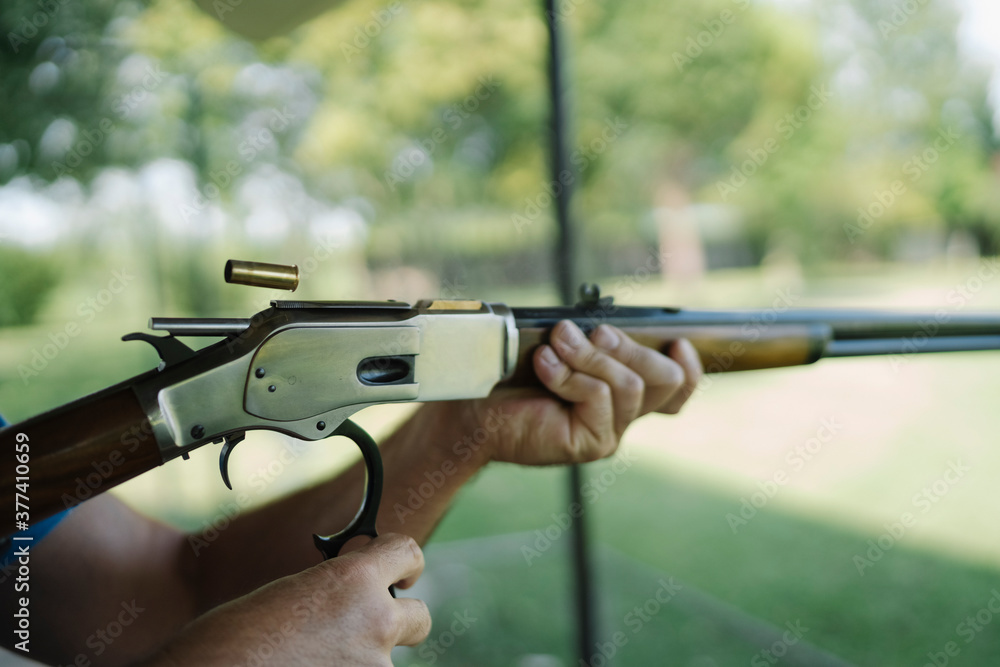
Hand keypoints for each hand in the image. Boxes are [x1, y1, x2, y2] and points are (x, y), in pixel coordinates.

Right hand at [145, 533, 430, 666]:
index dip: (407, 563)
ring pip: (382, 663)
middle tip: (368, 630)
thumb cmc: (228, 639)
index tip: (405, 573)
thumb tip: (353, 604)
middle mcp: (375, 621)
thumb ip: (335, 595)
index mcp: (352, 579)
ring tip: (306, 663)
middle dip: (399, 621)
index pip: (407, 553)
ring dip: (357, 663)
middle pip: (419, 618)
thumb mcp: (288, 596)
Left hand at [444, 321, 702, 465]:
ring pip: (629, 384)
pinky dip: (569, 375)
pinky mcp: (592, 444)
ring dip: (590, 357)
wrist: (474, 407)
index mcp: (624, 389)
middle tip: (596, 332)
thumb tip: (606, 329)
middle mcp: (624, 414)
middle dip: (632, 347)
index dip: (690, 364)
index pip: (679, 386)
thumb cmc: (514, 373)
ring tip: (555, 344)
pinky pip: (600, 398)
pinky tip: (544, 364)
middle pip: (666, 379)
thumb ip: (593, 341)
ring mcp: (611, 432)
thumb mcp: (563, 347)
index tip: (678, 341)